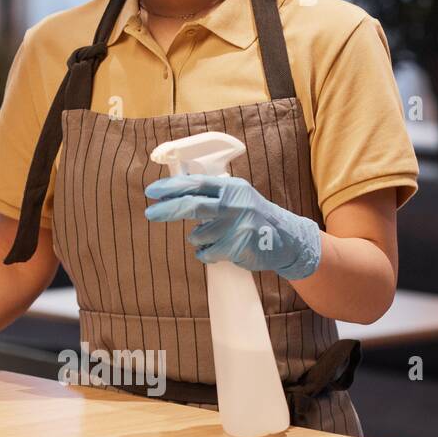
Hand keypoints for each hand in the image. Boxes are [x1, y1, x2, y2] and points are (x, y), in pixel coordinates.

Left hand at [143, 174, 321, 279]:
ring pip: (198, 235)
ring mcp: (238, 225)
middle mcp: (235, 203)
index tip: (152, 191)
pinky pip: (207, 253)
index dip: (171, 187)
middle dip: (167, 209)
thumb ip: (211, 193)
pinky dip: (207, 253)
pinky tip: (221, 250)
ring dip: (198, 239)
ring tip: (215, 237)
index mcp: (232, 187)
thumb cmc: (253, 216)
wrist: (287, 240)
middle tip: (150, 213)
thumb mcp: (236, 196)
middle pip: (193, 205)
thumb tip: (172, 191)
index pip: (196, 184)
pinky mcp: (238, 246)